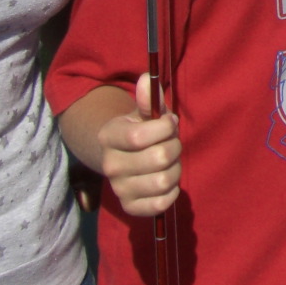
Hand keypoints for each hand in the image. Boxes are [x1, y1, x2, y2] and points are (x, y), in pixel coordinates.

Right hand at [94, 73, 181, 217]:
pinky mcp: (130, 207)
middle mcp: (110, 165)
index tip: (168, 124)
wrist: (126, 158)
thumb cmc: (142, 130)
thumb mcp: (145, 113)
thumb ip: (148, 99)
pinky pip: (161, 203)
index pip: (139, 137)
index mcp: (109, 137)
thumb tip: (145, 78)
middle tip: (171, 144)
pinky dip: (172, 192)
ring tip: (170, 162)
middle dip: (175, 147)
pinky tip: (167, 181)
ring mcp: (119, 188)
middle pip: (159, 158)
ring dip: (176, 169)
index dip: (164, 129)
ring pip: (164, 181)